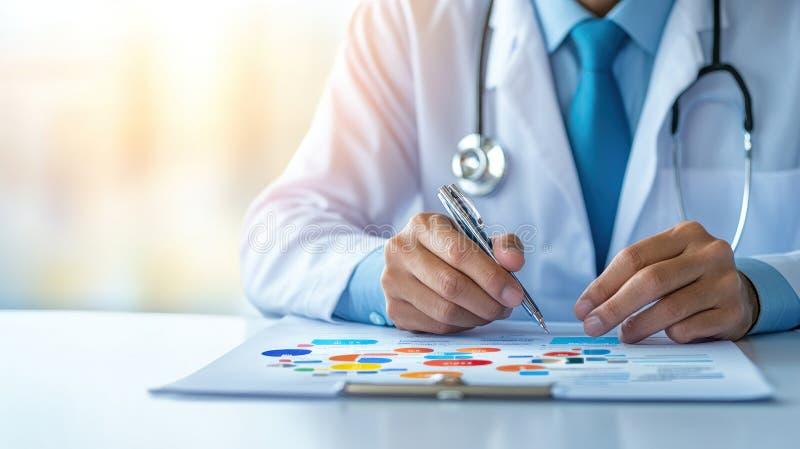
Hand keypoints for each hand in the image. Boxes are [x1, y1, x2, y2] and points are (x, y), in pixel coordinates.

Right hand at [382, 213, 525, 333]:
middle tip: (507, 307)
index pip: (458, 253)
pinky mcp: (394, 309)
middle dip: (487, 302)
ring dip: (477, 317)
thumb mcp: (477, 237)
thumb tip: (514, 263)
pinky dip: (461, 325)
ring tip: (492, 312)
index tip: (515, 293)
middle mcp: (400, 251)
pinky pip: (436, 326)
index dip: (491, 276)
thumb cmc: (450, 248)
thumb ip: (502, 245)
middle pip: (451, 285)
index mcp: (422, 225)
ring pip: (444, 311)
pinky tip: (471, 316)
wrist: (414, 262)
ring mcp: (392, 282)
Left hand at [574, 221, 759, 343]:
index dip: (603, 285)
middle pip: (650, 280)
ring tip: (623, 335)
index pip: (633, 257)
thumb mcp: (665, 263)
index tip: (582, 308)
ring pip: (671, 307)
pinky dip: (670, 335)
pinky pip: (691, 328)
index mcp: (685, 234)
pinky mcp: (734, 312)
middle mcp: (710, 253)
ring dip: (639, 325)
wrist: (741, 294)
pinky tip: (665, 335)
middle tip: (593, 326)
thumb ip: (630, 277)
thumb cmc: (689, 279)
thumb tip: (588, 307)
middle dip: (614, 307)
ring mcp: (726, 282)